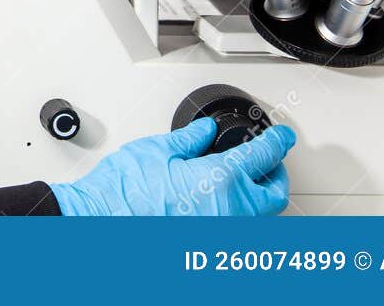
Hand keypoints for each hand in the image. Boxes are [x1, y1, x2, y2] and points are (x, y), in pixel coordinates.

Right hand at [50, 118, 294, 215]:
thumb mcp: (155, 150)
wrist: (100, 224)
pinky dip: (236, 218)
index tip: (282, 137)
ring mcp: (222, 235)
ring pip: (259, 219)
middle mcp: (229, 211)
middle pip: (274, 195)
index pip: (263, 155)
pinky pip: (235, 232)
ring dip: (256, 200)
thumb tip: (204, 133)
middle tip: (270, 163)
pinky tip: (220, 207)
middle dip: (276, 176)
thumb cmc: (122, 193)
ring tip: (245, 185)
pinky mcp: (208, 250)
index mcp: (220, 179)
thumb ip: (188, 141)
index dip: (277, 141)